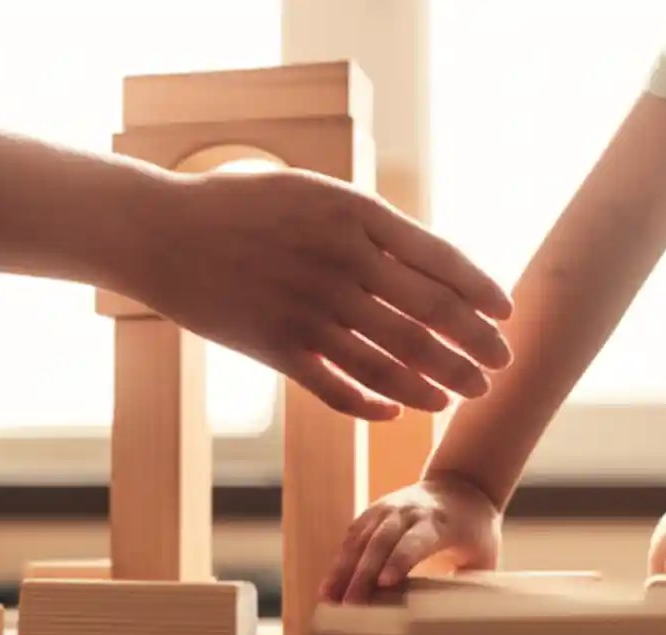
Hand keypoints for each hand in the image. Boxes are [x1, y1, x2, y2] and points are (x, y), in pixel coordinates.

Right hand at [120, 169, 513, 420]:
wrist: (159, 231)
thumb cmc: (238, 204)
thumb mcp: (311, 191)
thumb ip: (366, 222)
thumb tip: (424, 256)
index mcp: (355, 215)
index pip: (440, 260)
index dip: (480, 292)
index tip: (505, 314)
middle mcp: (340, 262)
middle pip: (428, 315)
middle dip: (472, 346)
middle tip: (499, 368)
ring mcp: (309, 308)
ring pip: (391, 358)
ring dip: (435, 382)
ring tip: (462, 396)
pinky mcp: (277, 347)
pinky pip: (337, 385)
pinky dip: (371, 402)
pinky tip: (395, 412)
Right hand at [319, 475, 501, 603]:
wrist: (461, 484)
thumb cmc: (476, 530)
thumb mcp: (485, 554)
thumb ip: (475, 585)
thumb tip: (464, 624)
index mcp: (438, 522)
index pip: (415, 540)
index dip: (399, 560)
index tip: (384, 583)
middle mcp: (408, 512)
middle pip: (381, 542)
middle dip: (363, 574)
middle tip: (349, 605)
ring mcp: (386, 509)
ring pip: (360, 539)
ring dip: (342, 569)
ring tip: (327, 599)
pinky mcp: (372, 513)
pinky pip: (352, 538)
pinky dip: (339, 562)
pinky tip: (328, 587)